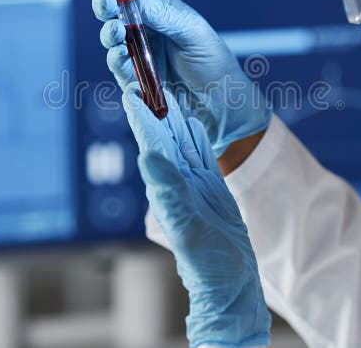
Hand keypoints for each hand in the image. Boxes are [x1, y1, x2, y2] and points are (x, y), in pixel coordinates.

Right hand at [85, 0, 269, 155]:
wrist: (221, 104)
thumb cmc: (212, 61)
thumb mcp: (192, 31)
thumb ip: (163, 13)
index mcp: (159, 8)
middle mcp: (144, 28)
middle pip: (114, 10)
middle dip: (104, 3)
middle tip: (105, 1)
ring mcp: (137, 54)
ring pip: (111, 37)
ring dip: (108, 31)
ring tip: (115, 30)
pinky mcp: (134, 79)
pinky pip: (118, 66)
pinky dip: (115, 57)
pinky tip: (120, 53)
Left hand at [122, 83, 270, 347]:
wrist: (229, 281)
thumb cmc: (204, 261)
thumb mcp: (185, 224)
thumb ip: (168, 191)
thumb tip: (147, 156)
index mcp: (165, 186)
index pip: (151, 143)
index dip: (141, 117)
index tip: (131, 91)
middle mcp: (176, 181)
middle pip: (164, 137)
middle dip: (155, 109)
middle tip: (146, 78)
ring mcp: (194, 184)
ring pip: (182, 142)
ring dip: (174, 117)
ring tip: (167, 92)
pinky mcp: (212, 188)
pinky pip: (203, 155)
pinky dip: (198, 137)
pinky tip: (195, 123)